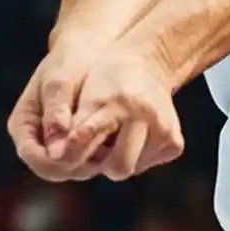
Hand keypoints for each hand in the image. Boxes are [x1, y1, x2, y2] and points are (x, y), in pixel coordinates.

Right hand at [6, 43, 108, 181]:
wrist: (89, 49)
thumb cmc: (71, 59)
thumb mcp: (61, 81)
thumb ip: (56, 113)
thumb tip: (54, 150)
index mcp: (22, 124)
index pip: (31, 156)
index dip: (55, 161)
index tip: (81, 151)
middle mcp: (35, 140)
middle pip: (52, 169)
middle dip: (76, 164)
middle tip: (103, 150)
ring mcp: (55, 145)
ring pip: (70, 169)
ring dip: (90, 163)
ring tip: (111, 143)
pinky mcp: (75, 145)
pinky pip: (85, 162)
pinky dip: (99, 157)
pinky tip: (115, 141)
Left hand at [58, 47, 183, 180]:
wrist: (149, 62)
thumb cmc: (109, 77)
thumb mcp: (87, 93)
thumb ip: (71, 124)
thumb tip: (54, 156)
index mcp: (121, 99)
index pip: (93, 131)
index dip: (76, 145)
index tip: (58, 154)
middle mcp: (147, 115)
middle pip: (118, 166)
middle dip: (100, 161)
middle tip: (89, 148)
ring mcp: (165, 131)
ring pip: (132, 168)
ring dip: (115, 160)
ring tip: (109, 138)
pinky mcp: (175, 144)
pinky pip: (145, 164)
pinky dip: (134, 157)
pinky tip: (128, 136)